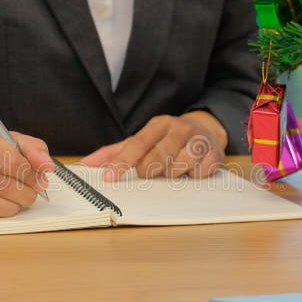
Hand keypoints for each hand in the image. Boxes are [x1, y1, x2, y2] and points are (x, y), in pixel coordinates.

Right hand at [0, 119, 52, 217]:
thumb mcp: (7, 138)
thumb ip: (32, 149)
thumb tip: (46, 166)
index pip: (5, 158)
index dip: (28, 174)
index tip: (38, 180)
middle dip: (23, 192)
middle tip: (32, 194)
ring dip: (11, 206)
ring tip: (20, 202)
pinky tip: (1, 205)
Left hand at [80, 111, 226, 180]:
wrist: (204, 132)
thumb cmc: (166, 141)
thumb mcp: (140, 142)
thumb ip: (113, 153)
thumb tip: (85, 164)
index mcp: (158, 124)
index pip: (137, 144)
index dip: (122, 162)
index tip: (109, 178)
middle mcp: (179, 129)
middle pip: (158, 156)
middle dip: (149, 170)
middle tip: (149, 173)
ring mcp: (199, 141)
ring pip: (179, 166)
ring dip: (172, 174)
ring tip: (172, 170)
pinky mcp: (215, 154)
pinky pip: (200, 173)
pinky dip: (192, 177)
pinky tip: (190, 172)